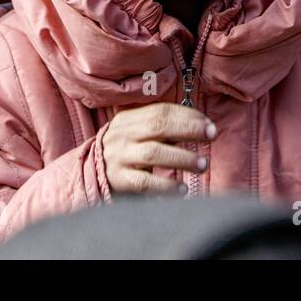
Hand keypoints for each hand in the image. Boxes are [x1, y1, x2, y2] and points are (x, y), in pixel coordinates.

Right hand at [100, 102, 216, 194]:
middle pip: (158, 126)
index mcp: (129, 118)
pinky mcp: (119, 180)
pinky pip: (144, 182)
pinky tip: (181, 190)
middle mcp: (123, 135)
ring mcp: (120, 157)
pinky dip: (165, 186)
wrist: (89, 173)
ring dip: (182, 158)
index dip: (188, 116)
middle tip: (211, 137)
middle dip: (189, 129)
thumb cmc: (125, 150)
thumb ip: (161, 127)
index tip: (210, 125)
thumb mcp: (136, 132)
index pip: (161, 111)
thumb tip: (200, 125)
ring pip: (153, 153)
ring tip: (202, 165)